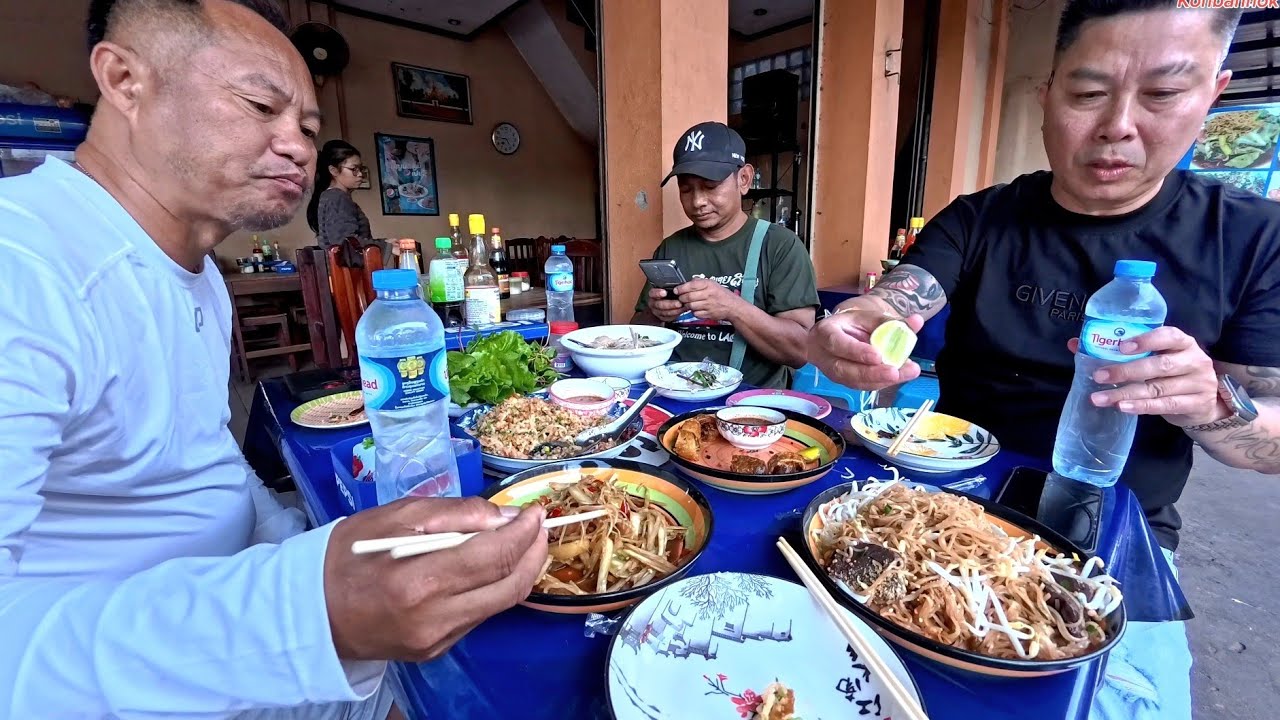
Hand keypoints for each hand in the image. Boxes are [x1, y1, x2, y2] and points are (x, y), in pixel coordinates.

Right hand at [325, 496, 547, 662]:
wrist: (311, 612)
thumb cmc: (348, 556)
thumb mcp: (394, 516)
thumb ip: (453, 513)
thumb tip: (500, 516)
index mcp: (417, 581)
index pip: (492, 557)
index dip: (523, 532)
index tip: (535, 511)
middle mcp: (433, 618)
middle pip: (508, 586)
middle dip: (533, 552)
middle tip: (540, 526)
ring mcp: (437, 640)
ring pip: (499, 604)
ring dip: (519, 570)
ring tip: (523, 542)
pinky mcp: (437, 650)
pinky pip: (478, 616)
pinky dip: (493, 588)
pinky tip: (491, 567)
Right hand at [648, 288, 685, 322]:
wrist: (664, 304)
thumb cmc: (667, 294)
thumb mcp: (667, 288)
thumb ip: (670, 287)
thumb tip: (679, 286)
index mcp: (653, 294)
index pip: (652, 293)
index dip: (658, 293)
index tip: (664, 292)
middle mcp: (653, 303)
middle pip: (659, 304)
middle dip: (670, 304)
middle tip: (679, 303)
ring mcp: (656, 311)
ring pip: (664, 312)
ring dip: (674, 310)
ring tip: (683, 307)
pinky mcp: (662, 317)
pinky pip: (668, 317)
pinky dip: (675, 314)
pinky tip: (681, 311)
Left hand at [674, 279, 745, 321]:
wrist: (733, 307)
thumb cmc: (722, 294)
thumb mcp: (713, 283)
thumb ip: (700, 282)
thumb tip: (688, 282)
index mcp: (709, 285)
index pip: (691, 285)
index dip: (681, 288)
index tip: (677, 290)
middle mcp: (708, 294)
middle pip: (689, 296)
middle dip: (682, 298)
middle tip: (681, 298)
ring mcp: (708, 305)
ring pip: (691, 306)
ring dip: (687, 305)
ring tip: (689, 303)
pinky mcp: (708, 314)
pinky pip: (695, 313)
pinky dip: (693, 312)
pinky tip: (696, 309)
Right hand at [806, 307, 924, 390]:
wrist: (837, 335)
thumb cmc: (851, 324)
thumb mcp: (867, 317)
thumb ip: (890, 321)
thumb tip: (917, 321)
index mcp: (826, 332)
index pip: (837, 343)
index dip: (857, 351)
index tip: (878, 356)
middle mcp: (824, 355)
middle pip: (843, 369)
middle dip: (871, 373)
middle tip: (895, 373)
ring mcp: (831, 371)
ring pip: (852, 381)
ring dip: (878, 380)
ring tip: (902, 374)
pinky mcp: (843, 382)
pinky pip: (860, 386)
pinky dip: (880, 383)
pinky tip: (898, 377)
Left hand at [1075, 326, 1224, 426]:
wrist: (1206, 401)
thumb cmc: (1172, 373)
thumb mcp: (1155, 357)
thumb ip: (1121, 350)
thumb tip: (1076, 344)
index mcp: (1183, 342)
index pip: (1169, 335)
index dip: (1146, 340)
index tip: (1122, 347)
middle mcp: (1194, 360)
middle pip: (1159, 365)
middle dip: (1126, 371)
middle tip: (1098, 376)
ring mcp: (1198, 383)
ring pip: (1157, 388)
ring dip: (1126, 394)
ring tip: (1100, 398)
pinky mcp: (1196, 404)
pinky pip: (1165, 405)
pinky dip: (1142, 407)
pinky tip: (1122, 408)